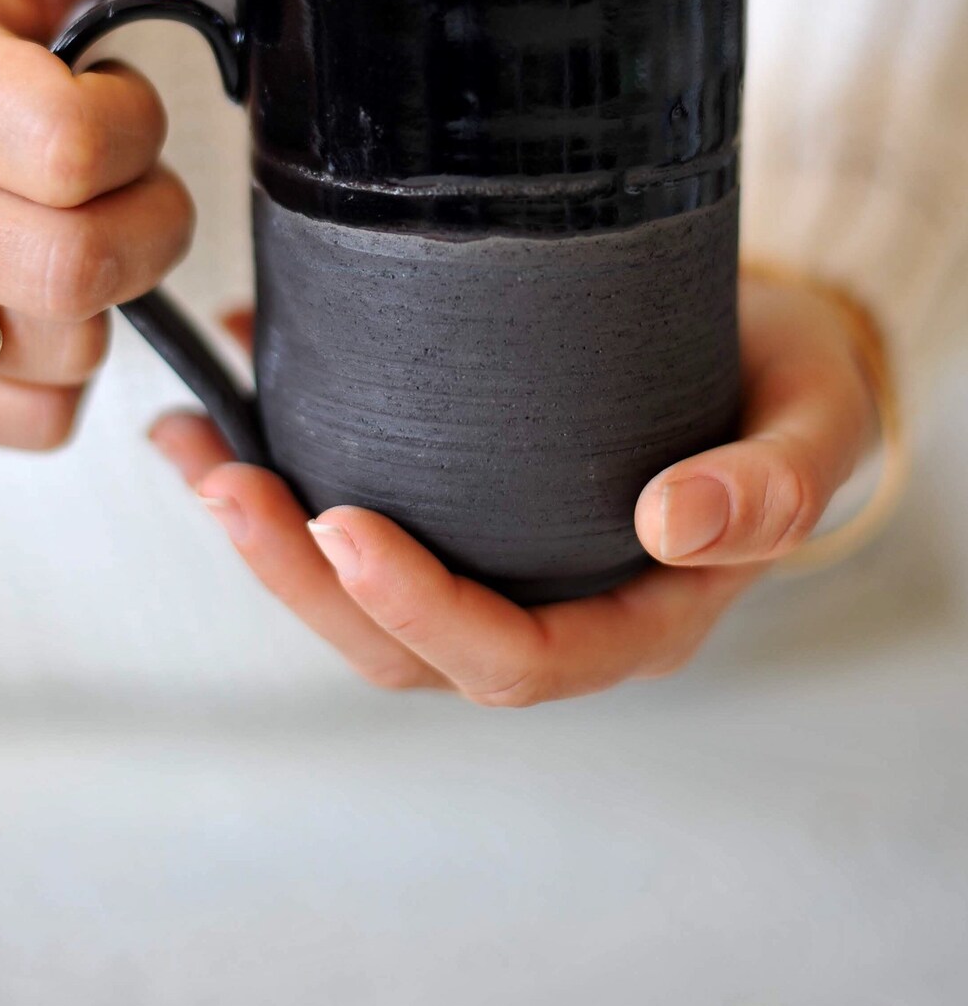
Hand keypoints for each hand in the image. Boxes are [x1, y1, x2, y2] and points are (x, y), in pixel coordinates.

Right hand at [0, 0, 224, 446]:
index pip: (71, 148)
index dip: (130, 127)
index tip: (110, 99)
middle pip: (80, 267)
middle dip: (144, 221)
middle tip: (116, 180)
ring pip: (70, 351)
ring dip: (109, 293)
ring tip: (67, 227)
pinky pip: (44, 417)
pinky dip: (67, 366)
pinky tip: (33, 293)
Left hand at [151, 274, 878, 704]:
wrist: (766, 348)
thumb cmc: (791, 390)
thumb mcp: (813, 424)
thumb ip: (769, 487)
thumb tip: (674, 524)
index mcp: (635, 616)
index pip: (513, 658)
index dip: (417, 608)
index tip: (341, 521)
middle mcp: (552, 606)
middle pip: (404, 645)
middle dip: (298, 577)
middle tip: (223, 480)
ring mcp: (497, 561)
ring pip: (360, 596)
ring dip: (265, 535)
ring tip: (191, 447)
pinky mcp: (460, 502)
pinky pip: (362, 513)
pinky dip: (289, 460)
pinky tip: (233, 393)